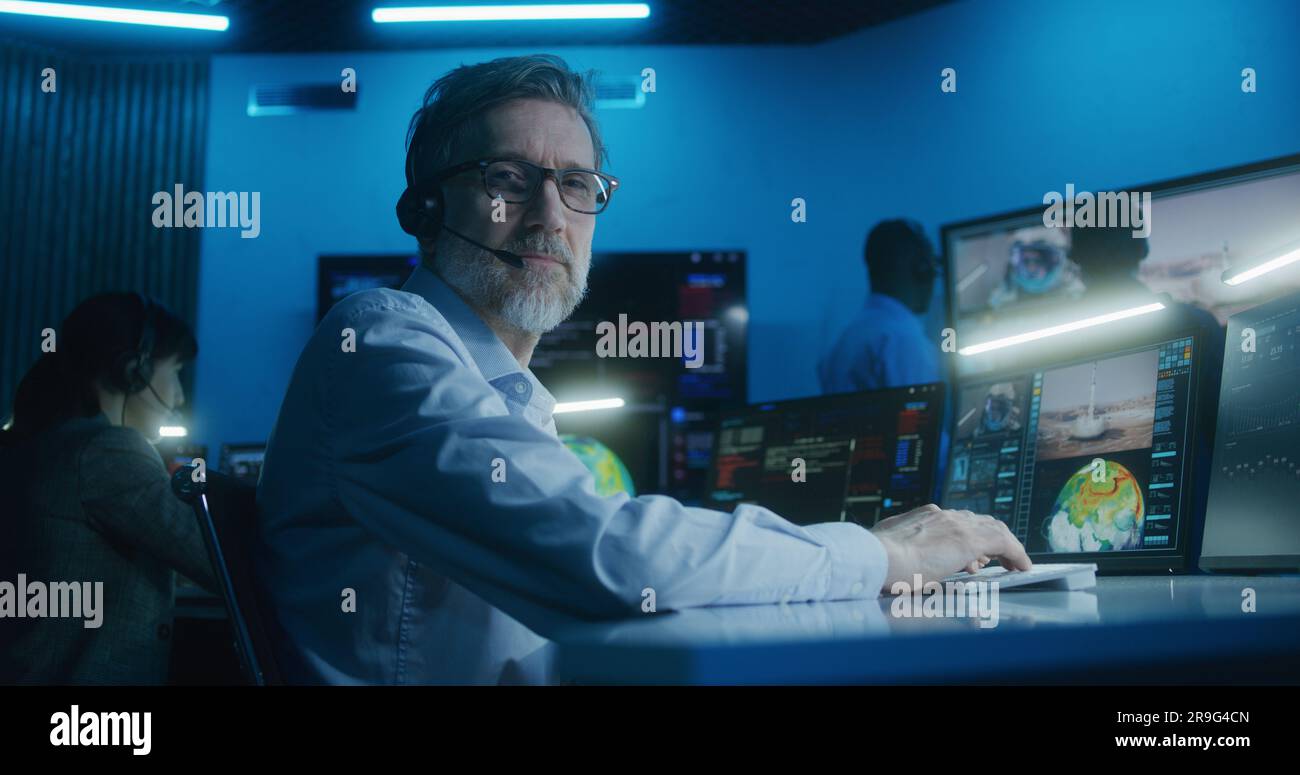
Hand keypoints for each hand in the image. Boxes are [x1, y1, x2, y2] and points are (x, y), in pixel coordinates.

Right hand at [869, 504, 1031, 592]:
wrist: (877, 558)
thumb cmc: (877, 562)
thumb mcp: (892, 552)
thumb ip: (905, 553)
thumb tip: (909, 566)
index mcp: (922, 517)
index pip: (956, 521)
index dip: (970, 535)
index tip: (976, 553)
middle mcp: (940, 515)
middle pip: (978, 521)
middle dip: (991, 538)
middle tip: (999, 556)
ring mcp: (955, 525)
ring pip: (994, 528)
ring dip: (1007, 545)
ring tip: (1015, 562)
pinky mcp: (969, 539)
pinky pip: (1003, 542)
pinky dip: (1016, 553)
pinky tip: (1022, 565)